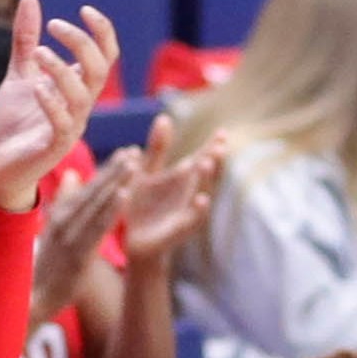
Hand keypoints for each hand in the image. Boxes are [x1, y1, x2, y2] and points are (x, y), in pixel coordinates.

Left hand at [0, 0, 115, 211]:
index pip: (104, 56)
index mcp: (75, 88)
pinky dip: (52, 103)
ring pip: (82, 96)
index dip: (102, 32)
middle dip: (83, 44)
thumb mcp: (19, 75)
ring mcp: (69, 127)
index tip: (84, 9)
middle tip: (55, 26)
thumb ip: (25, 41)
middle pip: (100, 71)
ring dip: (63, 70)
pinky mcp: (53, 147)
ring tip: (39, 53)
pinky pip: (63, 125)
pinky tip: (36, 87)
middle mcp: (79, 106)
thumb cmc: (15, 123)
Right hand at [31, 148, 137, 323]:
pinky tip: (124, 194)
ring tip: (135, 163)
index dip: (108, 170)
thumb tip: (74, 176)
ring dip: (116, 182)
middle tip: (135, 151)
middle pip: (94, 191)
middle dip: (115, 170)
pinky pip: (97, 227)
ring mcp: (70, 236)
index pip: (88, 188)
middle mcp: (63, 221)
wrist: (32, 300)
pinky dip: (111, 209)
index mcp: (60, 215)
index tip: (127, 152)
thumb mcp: (53, 231)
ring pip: (96, 204)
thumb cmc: (45, 268)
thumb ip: (64, 201)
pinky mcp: (78, 253)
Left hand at [122, 114, 224, 264]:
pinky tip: (203, 199)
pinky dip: (198, 210)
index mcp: (182, 178)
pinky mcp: (177, 230)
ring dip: (204, 180)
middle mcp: (189, 193)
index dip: (212, 146)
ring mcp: (186, 211)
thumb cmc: (142, 204)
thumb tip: (164, 117)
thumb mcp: (146, 172)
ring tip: (206, 163)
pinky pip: (190, 220)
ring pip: (201, 193)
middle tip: (218, 145)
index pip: (202, 158)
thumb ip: (157, 148)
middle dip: (212, 160)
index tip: (222, 132)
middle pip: (205, 174)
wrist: (134, 240)